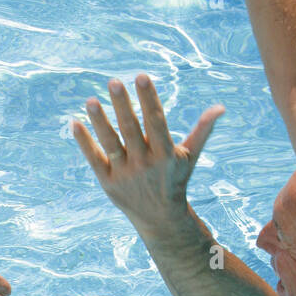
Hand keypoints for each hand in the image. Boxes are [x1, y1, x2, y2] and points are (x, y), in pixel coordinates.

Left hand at [72, 75, 223, 230]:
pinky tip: (75, 122)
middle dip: (123, 106)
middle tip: (114, 81)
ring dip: (100, 122)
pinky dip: (84, 142)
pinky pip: (94, 159)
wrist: (160, 218)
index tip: (142, 76)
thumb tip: (220, 108)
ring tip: (91, 100)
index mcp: (165, 154)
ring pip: (110, 144)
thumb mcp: (189, 156)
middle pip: (131, 130)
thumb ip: (202, 130)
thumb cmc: (174, 179)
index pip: (156, 122)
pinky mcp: (108, 182)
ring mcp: (125, 174)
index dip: (149, 99)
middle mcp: (145, 164)